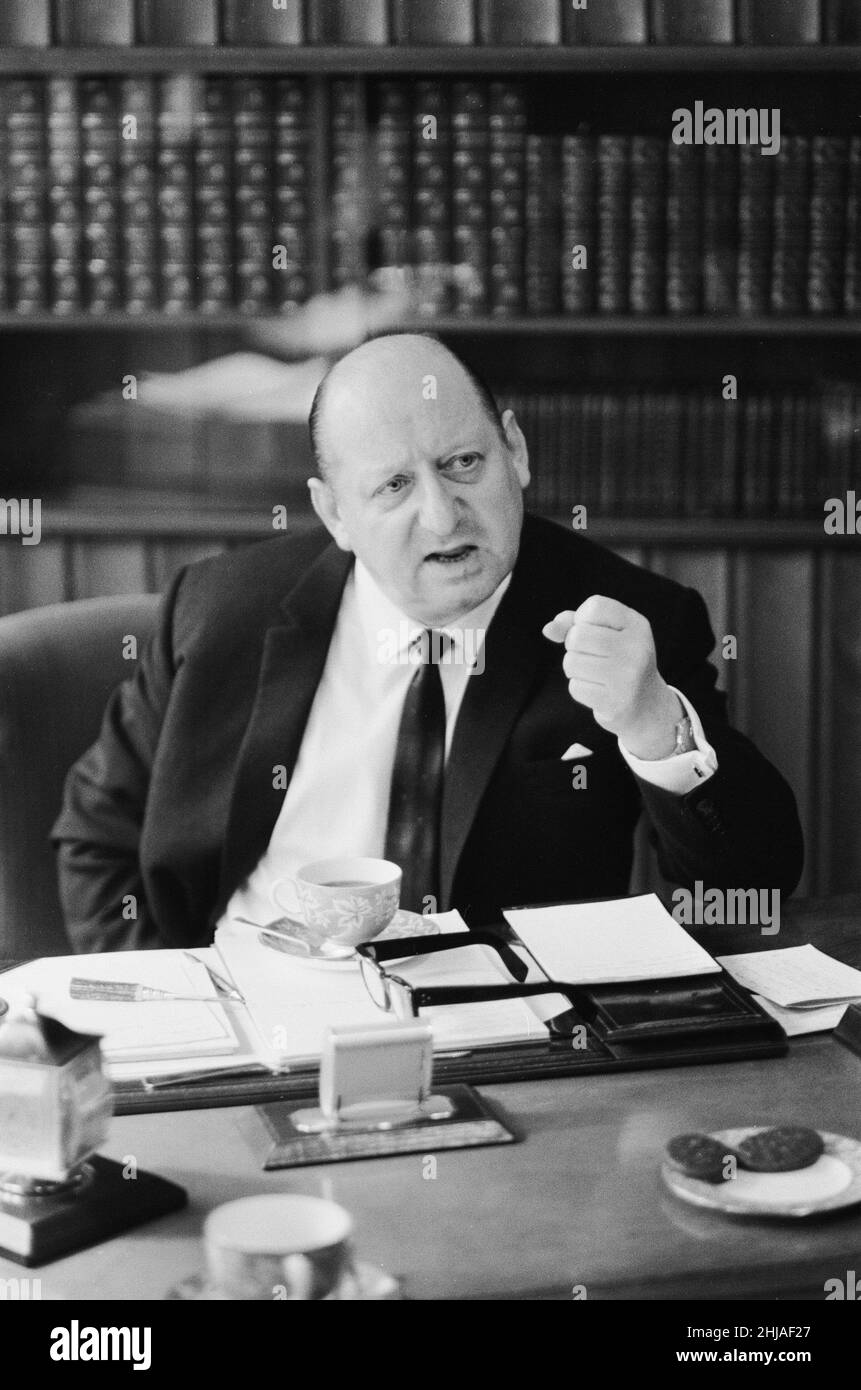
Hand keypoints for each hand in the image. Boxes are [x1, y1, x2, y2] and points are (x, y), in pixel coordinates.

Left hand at [543, 596, 683, 759]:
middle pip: (577, 635)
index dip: (582, 619)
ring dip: (574, 669)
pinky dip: (580, 688)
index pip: (594, 606)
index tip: (593, 631)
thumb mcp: (606, 634)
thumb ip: (575, 624)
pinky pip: (575, 687)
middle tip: (590, 656)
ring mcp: (629, 677)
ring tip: (593, 673)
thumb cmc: (619, 662)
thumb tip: (548, 629)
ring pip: (571, 662)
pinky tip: (598, 690)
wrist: (647, 705)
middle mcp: (636, 648)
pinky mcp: (616, 703)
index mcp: (637, 625)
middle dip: (573, 647)